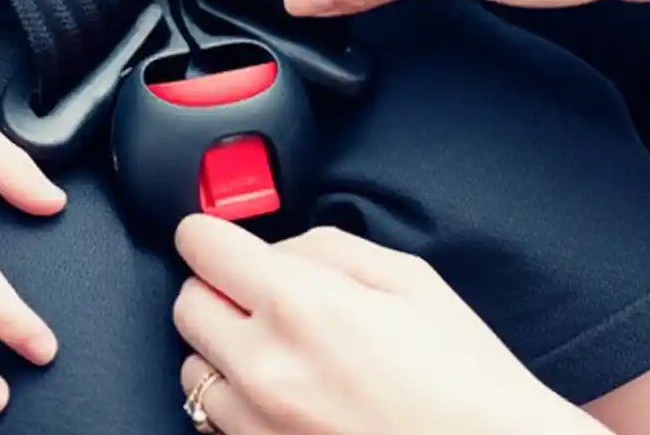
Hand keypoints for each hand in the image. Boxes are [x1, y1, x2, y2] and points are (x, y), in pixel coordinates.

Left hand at [172, 217, 610, 434]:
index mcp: (301, 305)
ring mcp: (255, 425)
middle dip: (216, 290)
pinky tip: (284, 397)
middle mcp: (264, 366)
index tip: (218, 239)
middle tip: (260, 296)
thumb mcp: (407, 278)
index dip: (209, 234)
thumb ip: (324, 249)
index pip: (201, 245)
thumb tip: (272, 249)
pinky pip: (213, 422)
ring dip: (222, 352)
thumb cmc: (463, 377)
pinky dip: (235, 403)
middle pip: (186, 304)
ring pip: (191, 368)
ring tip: (282, 355)